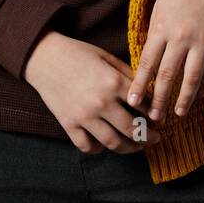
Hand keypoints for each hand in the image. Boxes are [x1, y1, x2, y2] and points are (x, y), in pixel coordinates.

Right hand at [23, 31, 162, 154]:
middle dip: (149, 137)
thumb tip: (147, 91)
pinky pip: (88, 146)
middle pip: (133, 130)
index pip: (144, 106)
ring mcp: (84, 116)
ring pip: (114, 143)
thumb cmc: (77, 53)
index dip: (155, 114)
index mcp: (113, 82)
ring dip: (130, 148)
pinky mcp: (69, 124)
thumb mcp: (106, 57)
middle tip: (155, 138)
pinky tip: (104, 143)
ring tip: (136, 146)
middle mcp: (101, 102)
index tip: (160, 119)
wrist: (43, 57)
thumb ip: (127, 74)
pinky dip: (98, 149)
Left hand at [126, 0, 203, 124]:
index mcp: (161, 31)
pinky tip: (203, 94)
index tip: (133, 103)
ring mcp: (202, 41)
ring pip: (194, 77)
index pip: (147, 64)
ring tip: (179, 112)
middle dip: (160, 99)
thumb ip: (153, 40)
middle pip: (169, 75)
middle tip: (155, 117)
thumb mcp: (157, 15)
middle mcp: (181, 38)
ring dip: (185, 98)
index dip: (140, 85)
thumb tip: (145, 69)